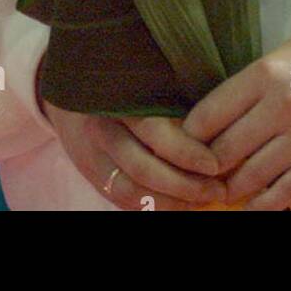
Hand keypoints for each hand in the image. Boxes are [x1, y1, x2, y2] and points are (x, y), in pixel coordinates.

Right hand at [41, 97, 228, 210]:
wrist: (72, 95)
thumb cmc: (124, 85)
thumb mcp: (144, 82)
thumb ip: (172, 100)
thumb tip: (218, 128)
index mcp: (120, 99)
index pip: (155, 133)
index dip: (186, 152)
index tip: (215, 164)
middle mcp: (102, 129)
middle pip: (144, 169)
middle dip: (185, 186)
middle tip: (217, 190)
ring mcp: (93, 156)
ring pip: (131, 192)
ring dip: (171, 204)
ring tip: (201, 202)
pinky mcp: (92, 176)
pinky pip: (121, 202)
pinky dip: (152, 208)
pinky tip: (178, 206)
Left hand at [181, 24, 290, 210]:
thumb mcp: (279, 56)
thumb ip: (248, 87)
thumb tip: (214, 120)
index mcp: (265, 74)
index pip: (210, 113)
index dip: (189, 134)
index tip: (181, 142)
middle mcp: (282, 108)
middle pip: (226, 149)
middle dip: (206, 165)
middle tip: (197, 171)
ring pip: (252, 175)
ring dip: (231, 187)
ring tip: (221, 189)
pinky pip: (287, 189)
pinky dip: (264, 203)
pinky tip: (251, 205)